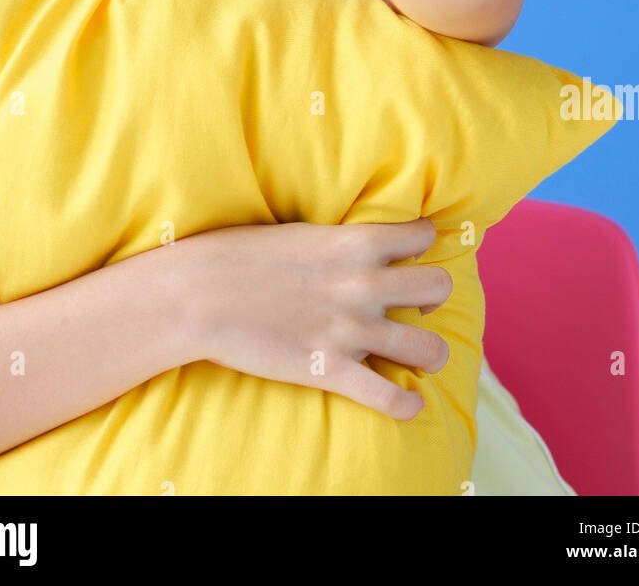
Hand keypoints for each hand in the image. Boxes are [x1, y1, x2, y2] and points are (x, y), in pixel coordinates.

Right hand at [172, 218, 451, 419]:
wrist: (200, 294)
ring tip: (416, 355)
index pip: (423, 236)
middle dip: (431, 299)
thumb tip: (358, 247)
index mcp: (355, 243)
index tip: (407, 258)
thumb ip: (339, 242)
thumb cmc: (240, 255)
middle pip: (439, 288)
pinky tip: (407, 402)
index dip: (420, 248)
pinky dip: (407, 404)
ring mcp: (351, 330)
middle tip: (412, 306)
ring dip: (430, 353)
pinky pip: (392, 397)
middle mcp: (364, 285)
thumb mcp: (301, 233)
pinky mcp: (332, 370)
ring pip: (431, 348)